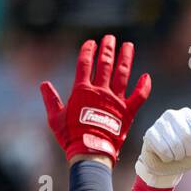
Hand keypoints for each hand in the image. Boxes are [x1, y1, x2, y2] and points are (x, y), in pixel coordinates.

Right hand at [40, 34, 150, 162]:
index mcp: (82, 91)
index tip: (91, 42)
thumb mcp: (55, 118)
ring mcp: (116, 100)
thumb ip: (51, 100)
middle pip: (105, 64)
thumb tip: (43, 85)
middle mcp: (100, 91)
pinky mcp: (128, 111)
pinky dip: (144, 86)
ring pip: (122, 74)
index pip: (85, 64)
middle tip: (110, 38)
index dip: (88, 51)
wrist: (91, 151)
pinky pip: (139, 96)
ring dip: (126, 58)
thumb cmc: (71, 137)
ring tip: (128, 46)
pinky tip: (146, 76)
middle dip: (108, 49)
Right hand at [135, 107, 190, 188]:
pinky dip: (167, 158)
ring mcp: (159, 123)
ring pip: (175, 145)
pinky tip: (164, 156)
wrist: (165, 167)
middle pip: (187, 137)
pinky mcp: (150, 133)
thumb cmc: (185, 155)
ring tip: (174, 154)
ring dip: (177, 156)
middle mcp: (173, 114)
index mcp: (188, 115)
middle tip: (184, 153)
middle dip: (188, 152)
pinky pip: (163, 150)